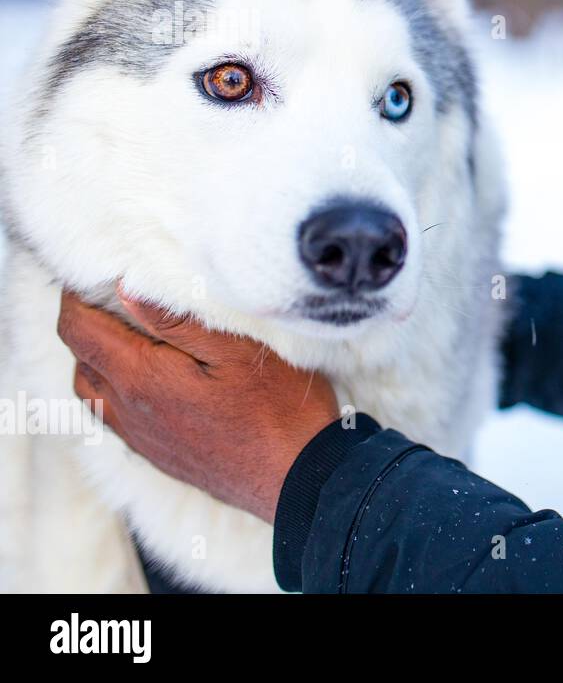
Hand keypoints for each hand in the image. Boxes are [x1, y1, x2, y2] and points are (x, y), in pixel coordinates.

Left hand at [60, 285, 339, 522]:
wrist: (299, 479)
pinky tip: (150, 378)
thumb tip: (126, 289)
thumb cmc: (278, 410)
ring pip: (93, 390)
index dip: (75, 296)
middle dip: (89, 322)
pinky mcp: (158, 454)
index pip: (78, 330)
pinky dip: (115, 387)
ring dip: (99, 357)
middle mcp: (129, 412)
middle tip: (119, 295)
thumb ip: (178, 320)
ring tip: (132, 332)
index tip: (96, 273)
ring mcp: (141, 438)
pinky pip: (114, 415)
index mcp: (141, 379)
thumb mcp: (237, 350)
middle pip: (81, 358)